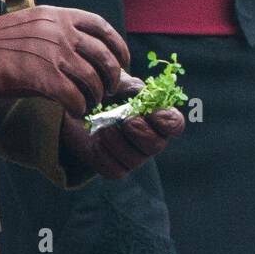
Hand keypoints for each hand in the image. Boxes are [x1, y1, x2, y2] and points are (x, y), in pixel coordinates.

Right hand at [0, 5, 128, 115]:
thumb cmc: (5, 41)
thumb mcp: (38, 25)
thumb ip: (64, 34)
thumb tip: (92, 59)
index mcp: (61, 16)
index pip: (102, 27)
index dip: (118, 45)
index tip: (125, 60)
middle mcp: (62, 31)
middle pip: (103, 54)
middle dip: (113, 74)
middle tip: (111, 87)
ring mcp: (54, 53)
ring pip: (92, 77)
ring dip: (97, 94)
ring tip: (93, 101)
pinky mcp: (44, 75)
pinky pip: (74, 95)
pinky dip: (80, 106)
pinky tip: (77, 110)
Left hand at [59, 76, 185, 179]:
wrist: (80, 108)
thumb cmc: (105, 93)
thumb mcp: (119, 83)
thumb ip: (133, 87)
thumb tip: (143, 95)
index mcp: (158, 118)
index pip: (175, 125)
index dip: (167, 121)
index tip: (152, 112)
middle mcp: (150, 139)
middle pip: (156, 145)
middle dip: (140, 132)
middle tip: (125, 120)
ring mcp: (134, 156)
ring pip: (135, 160)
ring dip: (118, 142)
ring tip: (104, 127)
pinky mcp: (114, 168)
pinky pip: (115, 170)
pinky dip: (104, 154)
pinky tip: (96, 140)